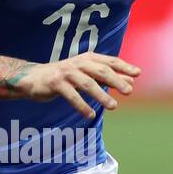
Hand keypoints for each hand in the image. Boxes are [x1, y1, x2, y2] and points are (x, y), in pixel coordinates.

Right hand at [19, 52, 140, 119]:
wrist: (34, 78)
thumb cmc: (65, 77)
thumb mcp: (88, 75)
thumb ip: (108, 78)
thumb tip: (131, 81)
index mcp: (88, 59)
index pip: (110, 61)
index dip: (124, 67)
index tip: (138, 74)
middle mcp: (78, 63)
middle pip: (101, 71)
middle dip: (116, 80)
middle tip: (129, 91)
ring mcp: (66, 73)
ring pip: (87, 84)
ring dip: (101, 95)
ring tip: (114, 106)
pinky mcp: (56, 83)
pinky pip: (72, 96)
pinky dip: (82, 106)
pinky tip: (91, 115)